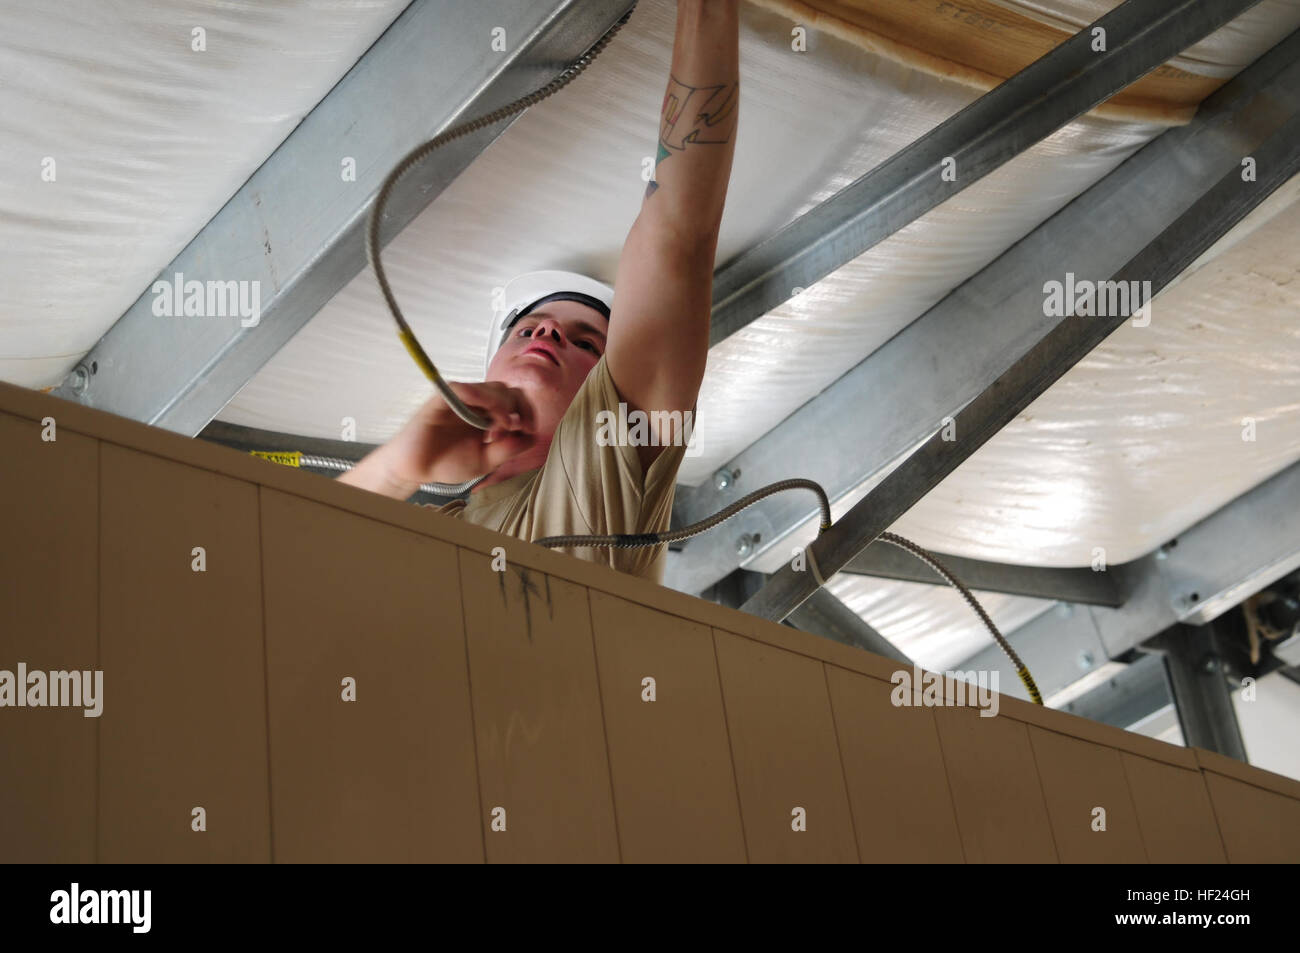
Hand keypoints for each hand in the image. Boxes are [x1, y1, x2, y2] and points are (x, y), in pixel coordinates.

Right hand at [383, 380, 537, 488]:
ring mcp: (462, 400)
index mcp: (489, 416)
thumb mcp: (486, 461)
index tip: (528, 429)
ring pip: (492, 388)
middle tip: (511, 431)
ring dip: (501, 406)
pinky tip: (486, 412)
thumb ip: (508, 449)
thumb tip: (531, 436)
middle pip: (509, 391)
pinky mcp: (444, 399)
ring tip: (495, 430)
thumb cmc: (446, 463)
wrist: (416, 469)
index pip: (517, 402)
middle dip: (517, 409)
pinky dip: (478, 395)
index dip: (527, 412)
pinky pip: (464, 388)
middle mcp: (478, 405)